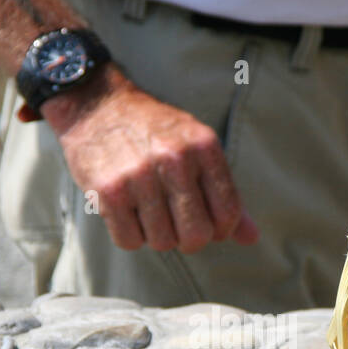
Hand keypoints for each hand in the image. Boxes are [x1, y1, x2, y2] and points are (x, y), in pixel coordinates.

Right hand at [46, 69, 258, 251]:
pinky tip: (127, 213)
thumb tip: (251, 238)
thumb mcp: (196, 148)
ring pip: (162, 243)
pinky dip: (130, 236)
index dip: (220, 229)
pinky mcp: (108, 191)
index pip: (229, 213)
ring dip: (156, 236)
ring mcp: (139, 176)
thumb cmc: (153, 132)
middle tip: (176, 224)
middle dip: (188, 239)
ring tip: (148, 212)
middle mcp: (174, 159)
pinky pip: (129, 241)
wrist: (96, 105)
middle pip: (196, 236)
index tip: (206, 222)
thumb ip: (224, 193)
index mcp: (204, 146)